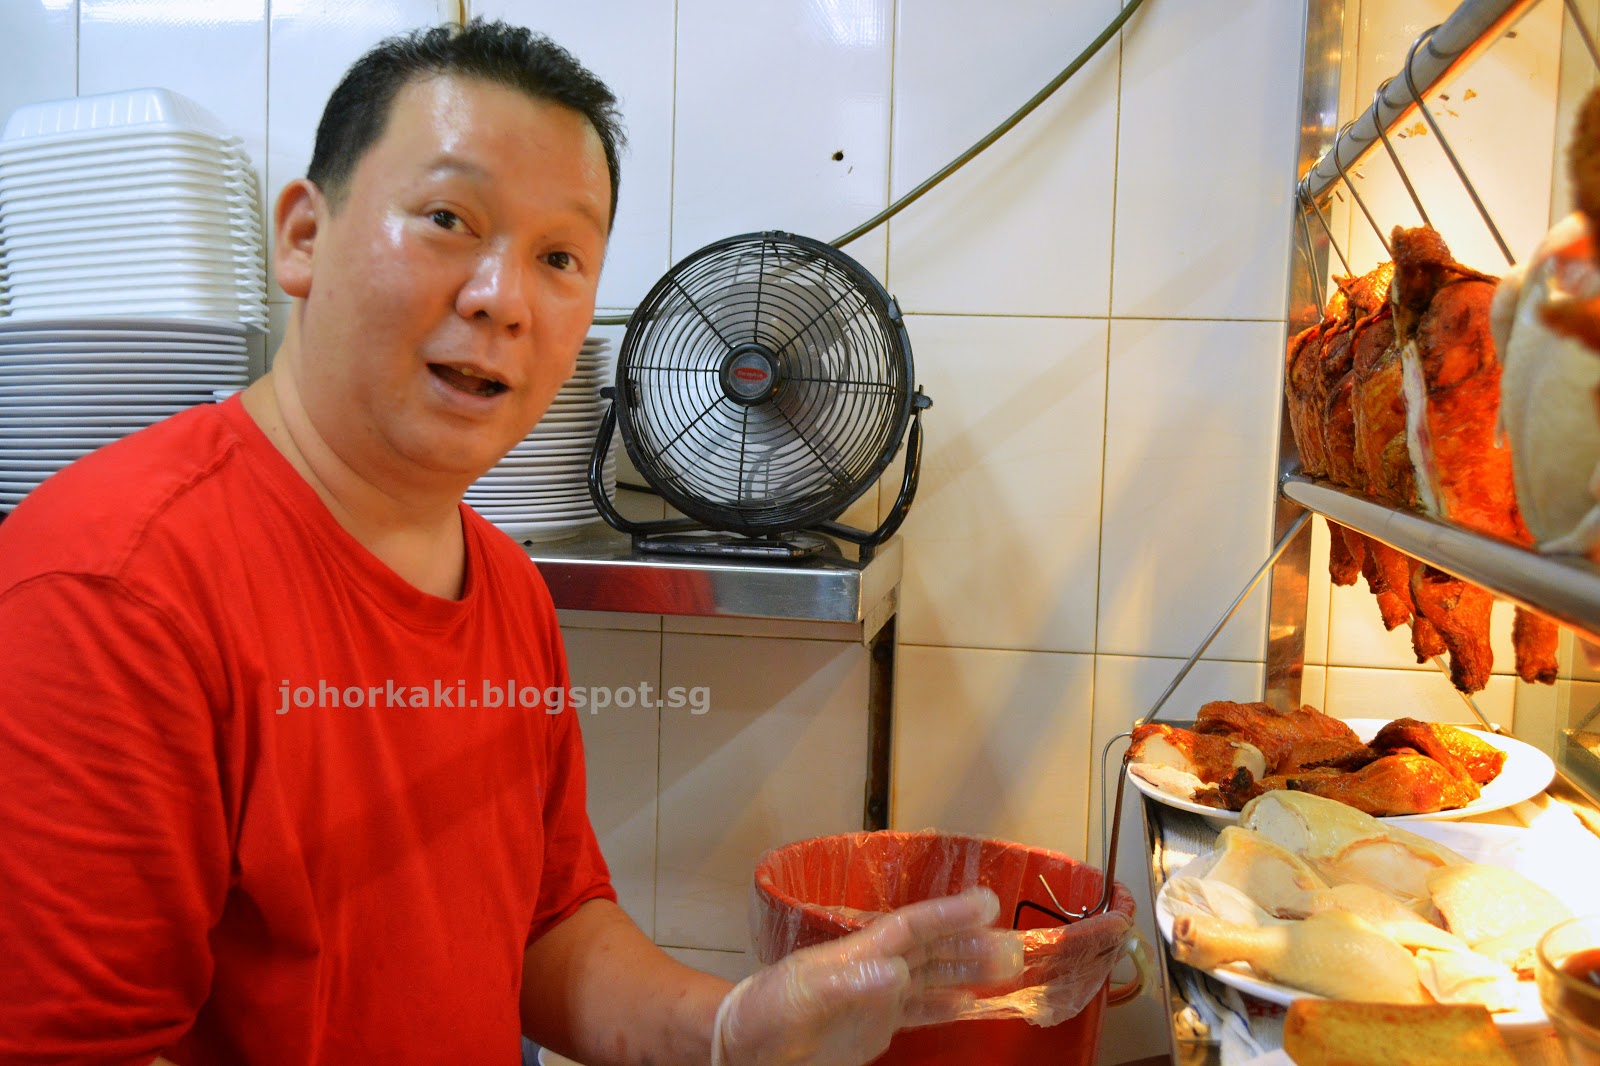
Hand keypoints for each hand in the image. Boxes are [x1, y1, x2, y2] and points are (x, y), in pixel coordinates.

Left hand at [711, 886, 1023, 1065]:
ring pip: (933, 978)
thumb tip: (899, 970)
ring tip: (1008, 968)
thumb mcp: (802, 996)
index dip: (949, 914)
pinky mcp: (874, 1026)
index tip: (988, 901)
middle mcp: (872, 969)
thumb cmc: (764, 1015)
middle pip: (931, 950)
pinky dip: (949, 1007)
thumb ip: (849, 983)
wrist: (742, 1046)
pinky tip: (973, 1006)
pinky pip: (921, 1012)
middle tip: (1017, 945)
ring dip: (968, 971)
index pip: (912, 928)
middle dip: (972, 944)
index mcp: (857, 954)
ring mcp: (875, 997)